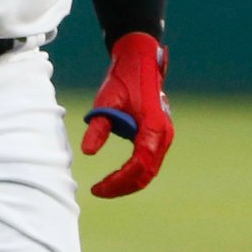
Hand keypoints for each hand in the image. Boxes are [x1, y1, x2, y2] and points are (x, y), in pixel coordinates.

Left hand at [79, 33, 170, 198]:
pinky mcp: (159, 135)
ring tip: (105, 188)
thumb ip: (98, 127)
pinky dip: (134, 172)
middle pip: (146, 173)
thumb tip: (88, 152)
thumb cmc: (124, 78)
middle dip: (123, 187)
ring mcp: (164, 135)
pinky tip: (116, 176)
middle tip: (99, 192)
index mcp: (154, 127)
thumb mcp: (106, 101)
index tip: (98, 188)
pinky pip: (149, 161)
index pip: (139, 165)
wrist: (139, 60)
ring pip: (150, 170)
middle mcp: (164, 134)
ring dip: (129, 182)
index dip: (118, 181)